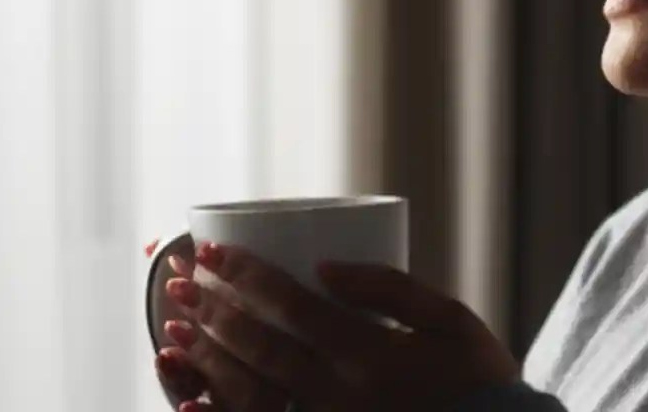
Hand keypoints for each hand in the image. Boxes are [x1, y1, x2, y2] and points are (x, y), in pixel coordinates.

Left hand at [151, 241, 519, 411]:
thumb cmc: (477, 378)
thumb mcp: (451, 319)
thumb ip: (391, 289)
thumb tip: (324, 265)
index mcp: (371, 355)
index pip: (291, 307)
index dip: (245, 276)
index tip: (212, 251)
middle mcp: (338, 396)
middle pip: (258, 348)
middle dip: (212, 311)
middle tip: (180, 282)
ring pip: (247, 392)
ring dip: (204, 359)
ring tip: (170, 329)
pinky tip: (188, 401)